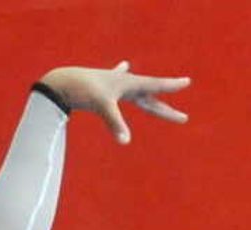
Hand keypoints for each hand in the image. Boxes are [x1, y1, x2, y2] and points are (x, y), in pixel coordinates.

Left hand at [41, 62, 190, 144]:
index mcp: (129, 84)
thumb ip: (115, 124)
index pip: (155, 86)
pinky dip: (122, 73)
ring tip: (160, 88)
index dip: (171, 86)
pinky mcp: (103, 87)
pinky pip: (117, 80)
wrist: (63, 82)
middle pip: (151, 98)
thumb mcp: (102, 107)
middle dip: (166, 110)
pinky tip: (123, 65)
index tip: (187, 82)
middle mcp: (125, 83)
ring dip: (149, 91)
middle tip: (183, 118)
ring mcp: (114, 84)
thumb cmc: (84, 91)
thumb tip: (125, 142)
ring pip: (137, 90)